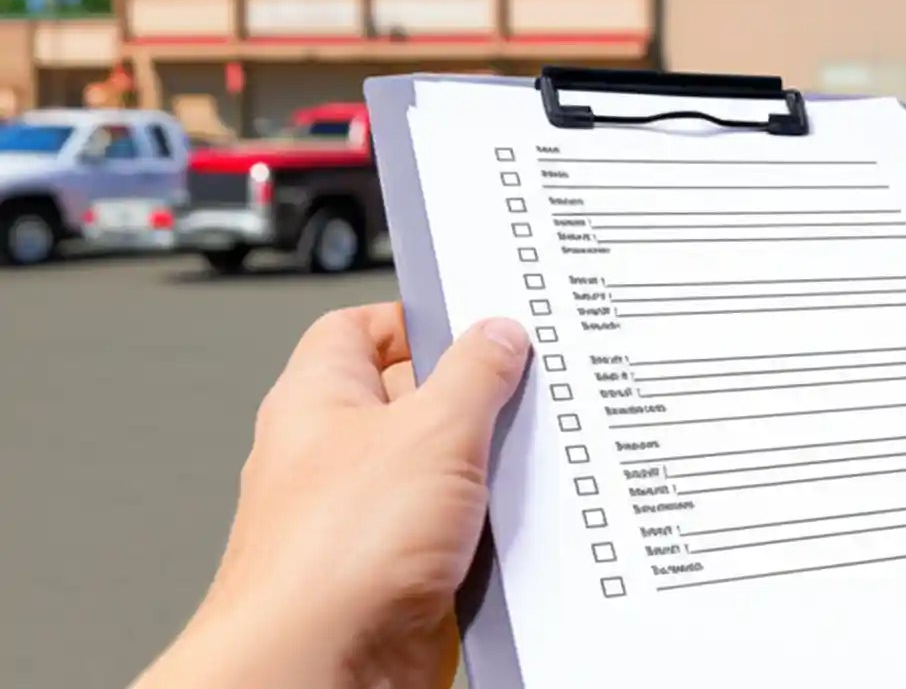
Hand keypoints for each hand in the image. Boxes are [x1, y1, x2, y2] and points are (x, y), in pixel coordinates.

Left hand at [131, 303, 529, 688]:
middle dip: (470, 397)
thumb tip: (497, 335)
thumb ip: (473, 373)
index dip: (418, 318)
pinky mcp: (396, 568)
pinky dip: (485, 526)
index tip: (475, 319)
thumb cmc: (333, 556)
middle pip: (413, 398)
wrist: (320, 668)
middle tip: (518, 388)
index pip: (362, 329)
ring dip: (483, 468)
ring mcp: (366, 514)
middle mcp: (335, 454)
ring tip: (516, 462)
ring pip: (440, 469)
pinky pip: (453, 529)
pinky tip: (509, 522)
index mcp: (319, 398)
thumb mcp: (432, 431)